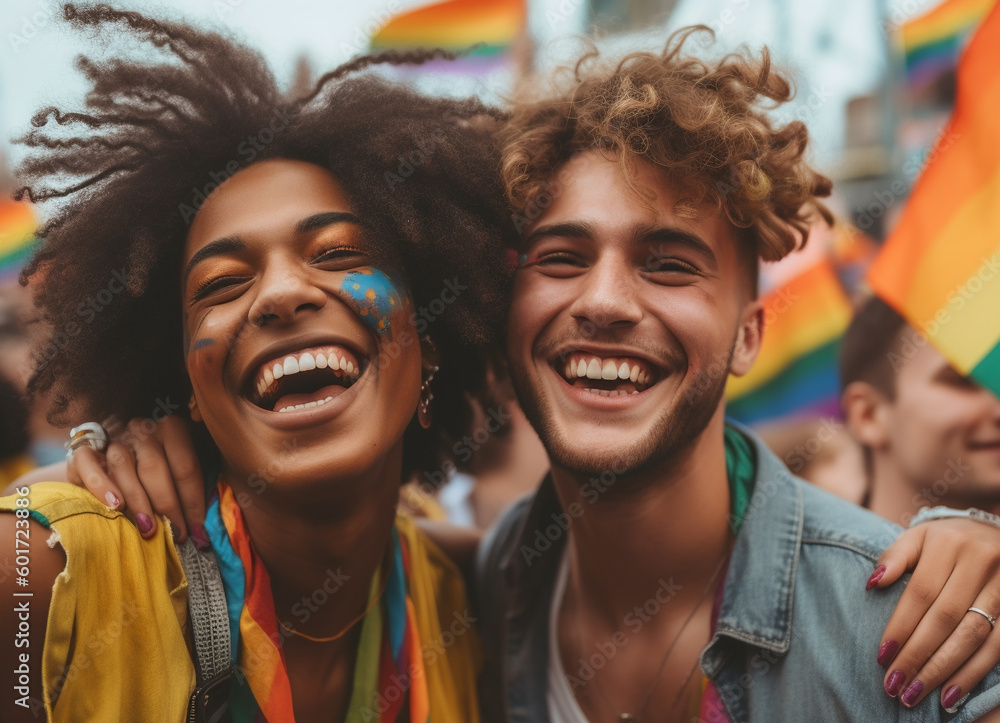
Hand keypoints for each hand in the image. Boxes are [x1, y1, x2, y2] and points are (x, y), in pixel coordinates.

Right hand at [67, 416, 206, 543]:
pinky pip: (88, 463)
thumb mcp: (182, 464)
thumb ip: (190, 485)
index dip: (193, 502)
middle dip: (168, 506)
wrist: (113, 448)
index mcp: (172, 428)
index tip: (197, 531)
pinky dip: (100, 485)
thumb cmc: (159, 464)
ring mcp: (112, 437)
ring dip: (137, 500)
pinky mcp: (84, 449)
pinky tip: (114, 506)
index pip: (186, 468)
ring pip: (123, 465)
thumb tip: (202, 527)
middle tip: (176, 534)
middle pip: (155, 468)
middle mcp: (142, 429)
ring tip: (148, 528)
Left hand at [870, 518, 999, 709]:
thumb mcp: (918, 536)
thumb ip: (895, 557)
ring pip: (973, 635)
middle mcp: (980, 563)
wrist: (996, 533)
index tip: (881, 657)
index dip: (901, 627)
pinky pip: (999, 645)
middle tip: (895, 684)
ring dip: (944, 669)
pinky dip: (976, 672)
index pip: (921, 593)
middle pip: (945, 618)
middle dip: (917, 655)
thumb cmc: (948, 539)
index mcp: (949, 544)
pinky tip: (952, 692)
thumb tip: (872, 582)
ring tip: (917, 694)